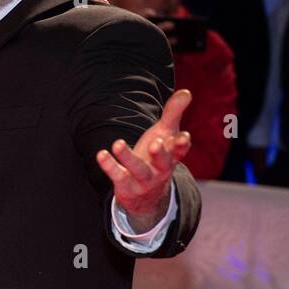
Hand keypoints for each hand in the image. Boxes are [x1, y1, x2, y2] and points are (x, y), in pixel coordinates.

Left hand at [96, 89, 191, 225]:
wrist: (146, 195)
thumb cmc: (156, 156)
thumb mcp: (165, 134)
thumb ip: (174, 113)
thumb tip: (186, 92)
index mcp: (171, 156)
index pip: (180, 151)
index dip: (181, 144)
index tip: (183, 136)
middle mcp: (160, 170)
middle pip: (163, 163)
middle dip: (160, 154)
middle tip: (156, 143)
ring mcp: (143, 179)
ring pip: (138, 170)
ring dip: (128, 158)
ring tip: (118, 144)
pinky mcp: (126, 185)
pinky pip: (118, 175)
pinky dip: (109, 165)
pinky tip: (101, 154)